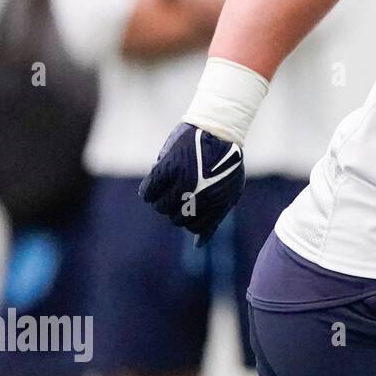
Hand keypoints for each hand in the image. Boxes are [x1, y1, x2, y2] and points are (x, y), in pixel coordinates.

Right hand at [138, 122, 245, 245]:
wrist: (219, 130)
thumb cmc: (225, 162)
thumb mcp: (227, 192)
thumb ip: (213, 218)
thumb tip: (197, 245)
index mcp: (216, 203)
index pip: (194, 227)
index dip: (189, 219)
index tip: (189, 208)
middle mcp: (198, 196)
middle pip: (175, 218)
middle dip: (176, 209)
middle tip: (179, 194)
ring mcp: (182, 182)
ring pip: (160, 206)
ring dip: (161, 200)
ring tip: (168, 187)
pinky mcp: (166, 169)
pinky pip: (148, 191)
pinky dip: (148, 190)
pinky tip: (154, 185)